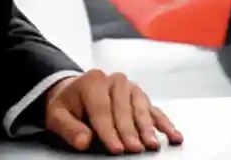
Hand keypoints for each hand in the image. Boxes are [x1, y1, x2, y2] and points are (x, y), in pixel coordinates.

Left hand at [44, 70, 182, 153]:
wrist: (75, 91)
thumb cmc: (68, 105)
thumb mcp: (57, 116)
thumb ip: (69, 128)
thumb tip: (84, 140)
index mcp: (93, 82)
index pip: (102, 110)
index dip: (109, 132)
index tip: (116, 148)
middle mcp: (115, 81)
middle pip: (124, 110)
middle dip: (130, 132)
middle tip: (135, 148)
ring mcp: (131, 87)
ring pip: (141, 109)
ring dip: (148, 128)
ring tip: (153, 143)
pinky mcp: (141, 96)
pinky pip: (154, 110)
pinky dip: (164, 123)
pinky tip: (172, 134)